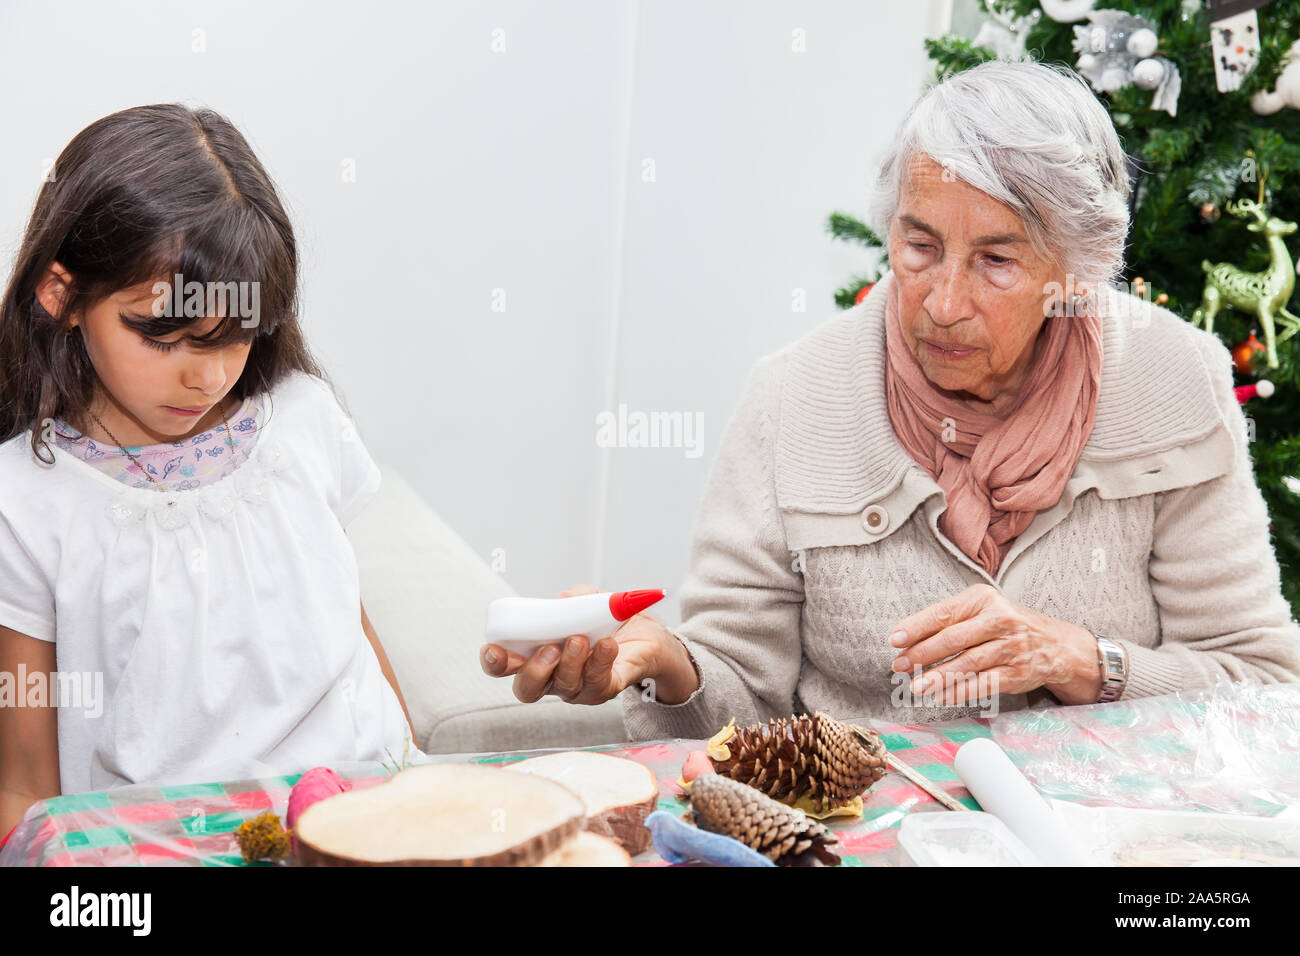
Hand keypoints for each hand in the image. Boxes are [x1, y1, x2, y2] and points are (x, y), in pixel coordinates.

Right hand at [479, 585, 699, 705]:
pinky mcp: (604, 689)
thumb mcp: (590, 601)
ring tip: (580, 639)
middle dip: (531, 671)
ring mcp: (577, 687)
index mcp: (536, 654)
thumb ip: (576, 598)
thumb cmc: (608, 622)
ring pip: (563, 685)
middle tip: (547, 649)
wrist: (648, 637)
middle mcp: (552, 677)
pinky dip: (600, 661)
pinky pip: (597, 682)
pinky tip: (607, 644)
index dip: (494, 661)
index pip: (506, 666)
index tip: (493, 649)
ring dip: (570, 662)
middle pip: (527, 689)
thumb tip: (564, 599)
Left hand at [888, 584, 1101, 705]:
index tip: (894, 640)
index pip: (944, 613)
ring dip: (939, 677)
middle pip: (953, 638)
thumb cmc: (1007, 625)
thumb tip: (907, 640)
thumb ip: (949, 621)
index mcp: (984, 599)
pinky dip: (961, 692)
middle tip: (900, 666)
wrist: (1056, 644)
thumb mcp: (982, 610)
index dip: (916, 627)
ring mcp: (1011, 648)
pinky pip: (984, 684)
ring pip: (968, 663)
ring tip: (915, 687)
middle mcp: (999, 620)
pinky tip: (941, 697)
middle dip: (922, 654)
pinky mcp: (1018, 673)